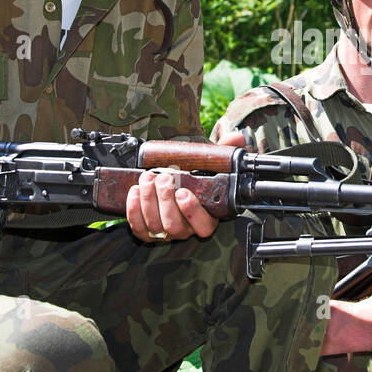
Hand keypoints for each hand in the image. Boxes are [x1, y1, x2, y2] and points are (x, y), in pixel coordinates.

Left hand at [126, 131, 245, 242]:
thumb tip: (238, 138)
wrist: (168, 187)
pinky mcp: (146, 233)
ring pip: (155, 225)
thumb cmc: (191, 180)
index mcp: (206, 218)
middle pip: (174, 225)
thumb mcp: (207, 166)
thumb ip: (222, 154)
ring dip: (148, 199)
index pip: (203, 226)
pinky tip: (134, 191)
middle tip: (162, 176)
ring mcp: (165, 234)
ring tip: (147, 178)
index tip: (183, 192)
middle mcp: (186, 230)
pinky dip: (134, 209)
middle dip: (165, 199)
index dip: (192, 212)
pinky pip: (139, 227)